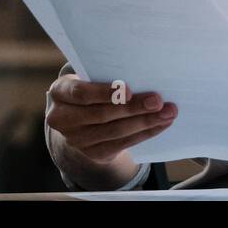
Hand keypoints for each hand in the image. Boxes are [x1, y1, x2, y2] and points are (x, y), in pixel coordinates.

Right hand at [46, 74, 175, 164]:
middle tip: (158, 101)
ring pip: (115, 131)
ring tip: (167, 113)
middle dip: (134, 107)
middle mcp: (62, 119)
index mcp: (60, 93)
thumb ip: (106, 75)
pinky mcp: (93, 153)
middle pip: (102, 114)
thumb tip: (144, 73)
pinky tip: (161, 124)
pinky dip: (145, 133)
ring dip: (145, 122)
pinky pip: (123, 144)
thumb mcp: (89, 77)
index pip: (81, 93)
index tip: (129, 90)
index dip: (105, 93)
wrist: (78, 118)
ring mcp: (77, 140)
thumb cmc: (90, 89)